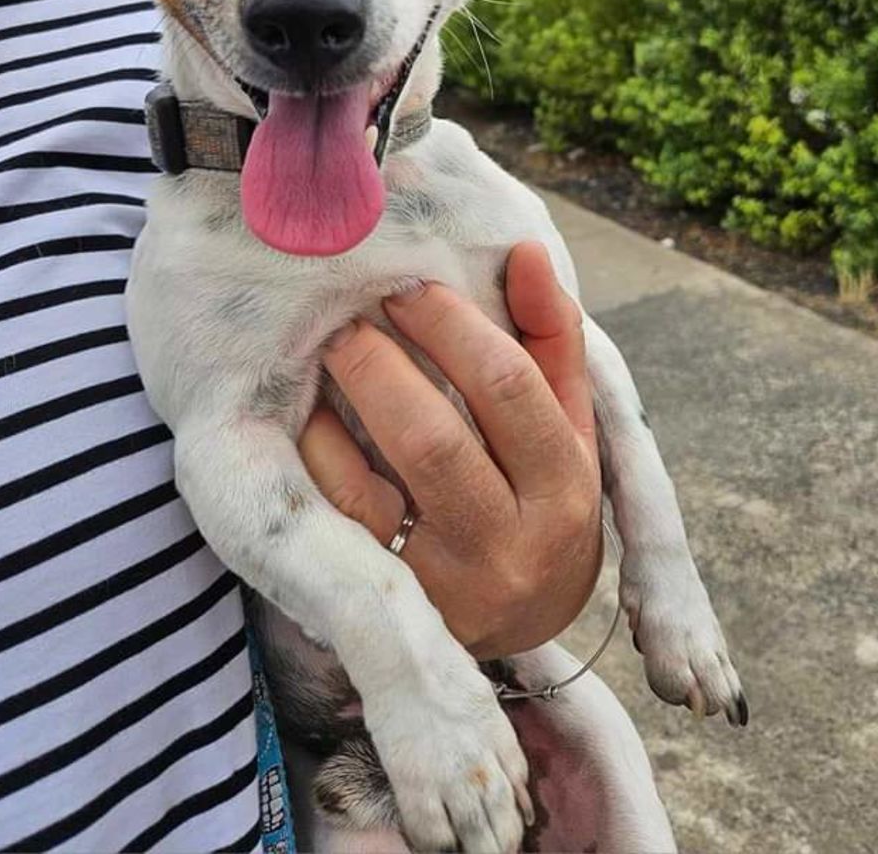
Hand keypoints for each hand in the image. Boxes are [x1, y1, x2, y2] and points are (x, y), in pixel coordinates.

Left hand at [299, 242, 601, 658]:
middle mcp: (512, 546)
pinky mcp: (391, 600)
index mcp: (566, 489)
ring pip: (379, 484)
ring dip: (347, 403)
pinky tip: (308, 410)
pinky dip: (318, 452)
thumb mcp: (569, 428)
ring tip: (329, 347)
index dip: (453, 325)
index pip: (509, 389)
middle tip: (353, 313)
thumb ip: (552, 340)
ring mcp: (445, 583)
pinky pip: (340, 516)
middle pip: (436, 440)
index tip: (410, 285)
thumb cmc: (542, 498)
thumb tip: (526, 253)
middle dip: (385, 362)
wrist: (520, 623)